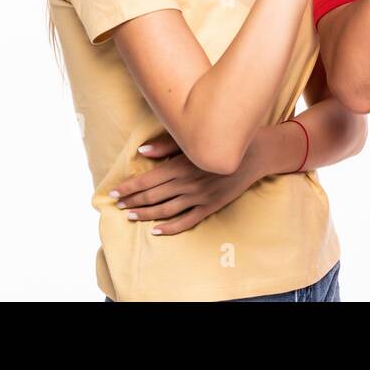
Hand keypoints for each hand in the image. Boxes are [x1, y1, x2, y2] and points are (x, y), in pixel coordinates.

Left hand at [108, 131, 265, 234]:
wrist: (256, 153)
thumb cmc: (224, 141)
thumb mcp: (195, 140)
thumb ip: (167, 146)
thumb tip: (141, 151)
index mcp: (182, 164)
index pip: (148, 180)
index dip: (129, 187)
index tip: (113, 192)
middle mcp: (188, 183)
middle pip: (154, 196)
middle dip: (133, 201)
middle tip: (118, 205)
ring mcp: (200, 197)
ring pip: (166, 210)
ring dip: (146, 214)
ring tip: (131, 215)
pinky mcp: (211, 206)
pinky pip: (187, 221)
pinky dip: (170, 227)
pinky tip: (156, 229)